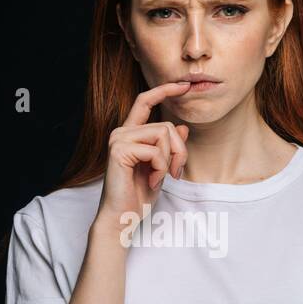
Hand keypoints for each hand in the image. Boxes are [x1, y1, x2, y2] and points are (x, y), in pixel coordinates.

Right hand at [93, 83, 191, 237]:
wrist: (121, 218)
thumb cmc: (138, 197)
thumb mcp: (161, 169)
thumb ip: (168, 148)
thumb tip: (182, 127)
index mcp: (129, 134)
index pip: (145, 101)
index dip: (164, 90)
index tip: (183, 85)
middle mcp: (121, 133)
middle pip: (166, 126)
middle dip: (180, 151)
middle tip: (176, 173)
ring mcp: (119, 140)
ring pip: (163, 135)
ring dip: (170, 161)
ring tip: (160, 178)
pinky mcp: (119, 151)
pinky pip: (155, 151)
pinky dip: (161, 169)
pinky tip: (152, 182)